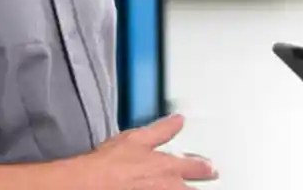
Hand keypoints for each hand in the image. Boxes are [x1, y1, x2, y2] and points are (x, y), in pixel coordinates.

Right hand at [82, 114, 217, 188]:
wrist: (90, 185)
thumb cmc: (109, 164)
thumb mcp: (137, 138)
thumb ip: (162, 130)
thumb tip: (179, 120)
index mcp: (169, 167)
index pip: (198, 167)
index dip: (207, 167)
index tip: (212, 168)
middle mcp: (169, 186)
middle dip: (200, 184)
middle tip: (209, 177)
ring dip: (186, 189)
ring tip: (189, 187)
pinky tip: (157, 188)